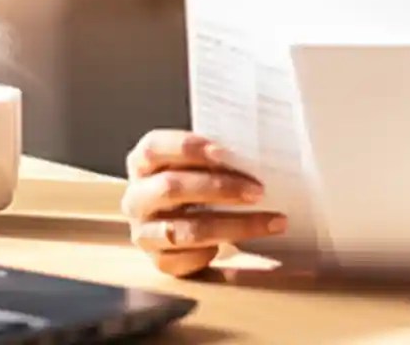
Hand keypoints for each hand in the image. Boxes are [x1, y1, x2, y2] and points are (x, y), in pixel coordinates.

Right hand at [121, 130, 286, 276]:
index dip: (187, 147)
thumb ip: (215, 156)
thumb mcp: (198, 164)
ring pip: (187, 230)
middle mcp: (136, 198)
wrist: (183, 222)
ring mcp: (144, 232)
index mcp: (142, 163)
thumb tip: (255, 152)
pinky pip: (188, 259)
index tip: (224, 151)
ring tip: (273, 221)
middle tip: (259, 190)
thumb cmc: (197, 183)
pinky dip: (216, 252)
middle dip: (219, 188)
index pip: (155, 148)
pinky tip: (238, 246)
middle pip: (171, 188)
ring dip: (235, 226)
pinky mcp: (159, 261)